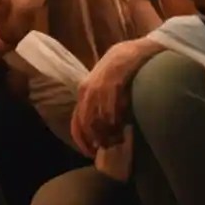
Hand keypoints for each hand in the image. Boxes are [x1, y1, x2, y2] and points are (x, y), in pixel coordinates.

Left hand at [70, 39, 162, 156]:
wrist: (128, 52)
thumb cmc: (117, 71)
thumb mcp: (102, 89)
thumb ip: (98, 106)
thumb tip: (100, 131)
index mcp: (82, 93)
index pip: (76, 122)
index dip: (82, 140)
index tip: (90, 152)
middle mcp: (87, 91)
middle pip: (86, 124)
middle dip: (95, 139)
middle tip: (106, 148)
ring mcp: (99, 88)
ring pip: (99, 119)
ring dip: (107, 133)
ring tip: (117, 139)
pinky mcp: (113, 84)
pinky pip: (111, 109)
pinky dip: (116, 122)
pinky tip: (122, 127)